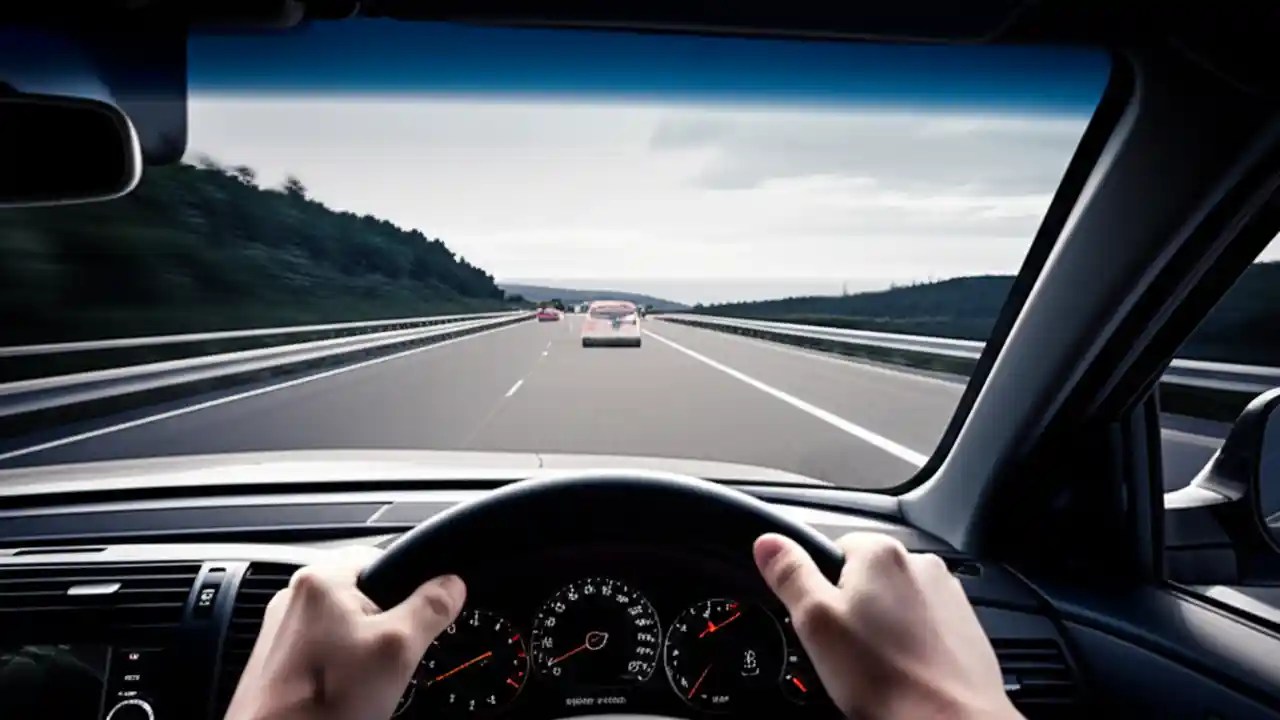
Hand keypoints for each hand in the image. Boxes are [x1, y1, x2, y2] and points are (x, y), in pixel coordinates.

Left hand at [225, 547, 464, 719]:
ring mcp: (282, 630)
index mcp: (322, 579)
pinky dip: (340, 667)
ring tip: (361, 683)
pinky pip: (324, 650)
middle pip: (365, 596)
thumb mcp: (399, 650)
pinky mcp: (278, 660)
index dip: (410, 589)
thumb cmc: (322, 706)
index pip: (384, 557)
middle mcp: (294, 597)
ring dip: (362, 650)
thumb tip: (451, 585)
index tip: (414, 622)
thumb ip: (430, 608)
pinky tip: (343, 693)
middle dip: (385, 627)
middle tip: (386, 661)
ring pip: (345, 627)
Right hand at [754, 533, 1020, 719]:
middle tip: (847, 650)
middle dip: (852, 609)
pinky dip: (910, 644)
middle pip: (865, 578)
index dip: (820, 589)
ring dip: (882, 627)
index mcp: (880, 552)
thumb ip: (790, 575)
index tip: (823, 622)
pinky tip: (903, 670)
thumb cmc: (887, 677)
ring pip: (895, 603)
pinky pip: (923, 626)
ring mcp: (947, 595)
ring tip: (878, 665)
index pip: (832, 550)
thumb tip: (767, 542)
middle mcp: (919, 564)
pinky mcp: (963, 626)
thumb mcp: (816, 622)